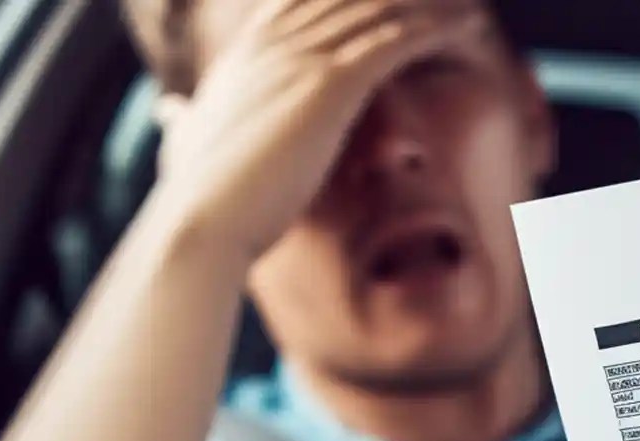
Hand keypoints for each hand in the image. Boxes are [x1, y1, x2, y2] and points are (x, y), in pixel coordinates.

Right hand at [153, 0, 482, 259]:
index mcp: (247, 53)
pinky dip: (434, 27)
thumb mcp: (190, 141)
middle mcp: (273, 44)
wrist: (205, 220)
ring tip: (467, 5)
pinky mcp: (329, 86)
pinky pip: (394, 39)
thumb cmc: (201, 196)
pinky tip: (465, 26)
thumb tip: (172, 113)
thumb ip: (186, 121)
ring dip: (426, 2)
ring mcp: (300, 59)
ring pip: (376, 7)